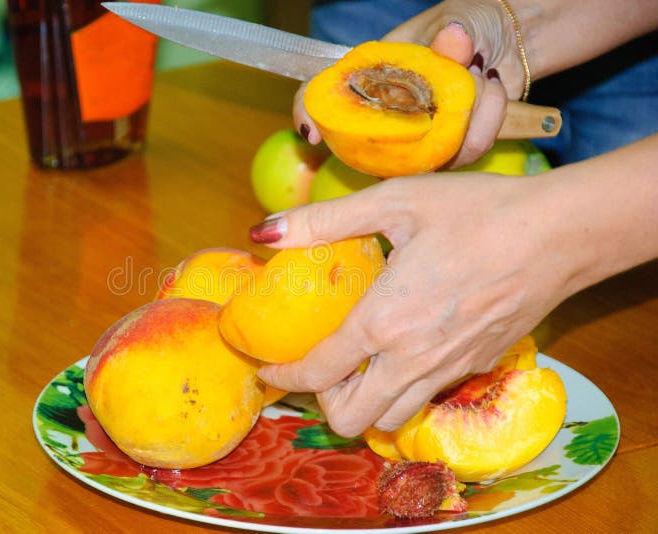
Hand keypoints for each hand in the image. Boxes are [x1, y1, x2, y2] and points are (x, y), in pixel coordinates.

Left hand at [255, 172, 573, 436]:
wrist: (559, 234)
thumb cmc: (476, 212)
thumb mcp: (394, 201)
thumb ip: (323, 220)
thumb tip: (263, 231)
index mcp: (384, 321)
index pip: (318, 373)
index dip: (283, 377)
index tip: (268, 368)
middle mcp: (413, 359)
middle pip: (351, 419)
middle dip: (321, 402)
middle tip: (317, 366)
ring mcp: (449, 370)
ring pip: (391, 419)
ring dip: (363, 403)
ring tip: (356, 364)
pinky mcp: (477, 368)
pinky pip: (426, 399)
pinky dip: (401, 391)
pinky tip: (402, 350)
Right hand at [294, 0, 525, 167]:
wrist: (508, 41)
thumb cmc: (469, 25)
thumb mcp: (456, 21)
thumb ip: (452, 34)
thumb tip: (454, 39)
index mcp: (372, 75)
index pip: (323, 96)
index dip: (310, 114)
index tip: (311, 134)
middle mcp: (386, 112)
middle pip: (371, 143)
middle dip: (423, 116)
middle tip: (467, 73)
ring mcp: (415, 138)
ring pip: (425, 151)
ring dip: (467, 110)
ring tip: (481, 74)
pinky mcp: (447, 154)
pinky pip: (462, 153)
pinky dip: (487, 120)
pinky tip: (493, 91)